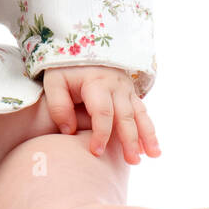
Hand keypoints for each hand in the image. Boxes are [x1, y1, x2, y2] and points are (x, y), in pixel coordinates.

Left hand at [42, 65, 159, 164]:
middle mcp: (115, 86)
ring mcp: (126, 89)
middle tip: (132, 162)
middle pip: (125, 115)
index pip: (102, 111)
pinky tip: (151, 148)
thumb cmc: (65, 69)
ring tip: (153, 155)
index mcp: (96, 82)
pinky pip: (142, 112)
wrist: (81, 46)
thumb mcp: (54, 81)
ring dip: (147, 135)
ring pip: (139, 114)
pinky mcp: (130, 93)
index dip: (100, 133)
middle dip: (130, 139)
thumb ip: (59, 106)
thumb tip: (69, 132)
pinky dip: (148, 129)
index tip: (95, 152)